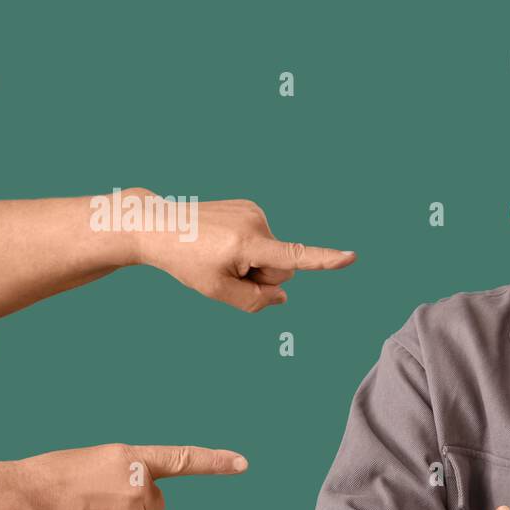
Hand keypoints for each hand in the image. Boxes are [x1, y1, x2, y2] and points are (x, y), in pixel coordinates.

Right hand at [19, 444, 247, 509]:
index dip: (215, 462)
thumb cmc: (52, 477)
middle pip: (156, 508)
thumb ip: (125, 477)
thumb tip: (139, 506)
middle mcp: (139, 485)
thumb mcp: (96, 463)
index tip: (243, 463)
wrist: (24, 499)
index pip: (183, 459)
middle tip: (99, 504)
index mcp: (133, 458)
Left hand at [131, 191, 355, 311]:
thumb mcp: (216, 291)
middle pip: (282, 268)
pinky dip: (247, 247)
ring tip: (218, 254)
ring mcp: (254, 211)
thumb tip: (282, 298)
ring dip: (252, 261)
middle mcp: (256, 222)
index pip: (293, 257)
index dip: (325, 261)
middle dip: (262, 277)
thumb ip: (254, 303)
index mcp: (247, 244)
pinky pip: (263, 240)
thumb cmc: (185, 261)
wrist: (157, 225)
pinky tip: (221, 243)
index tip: (351, 257)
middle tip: (225, 271)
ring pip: (273, 254)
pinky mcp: (249, 206)